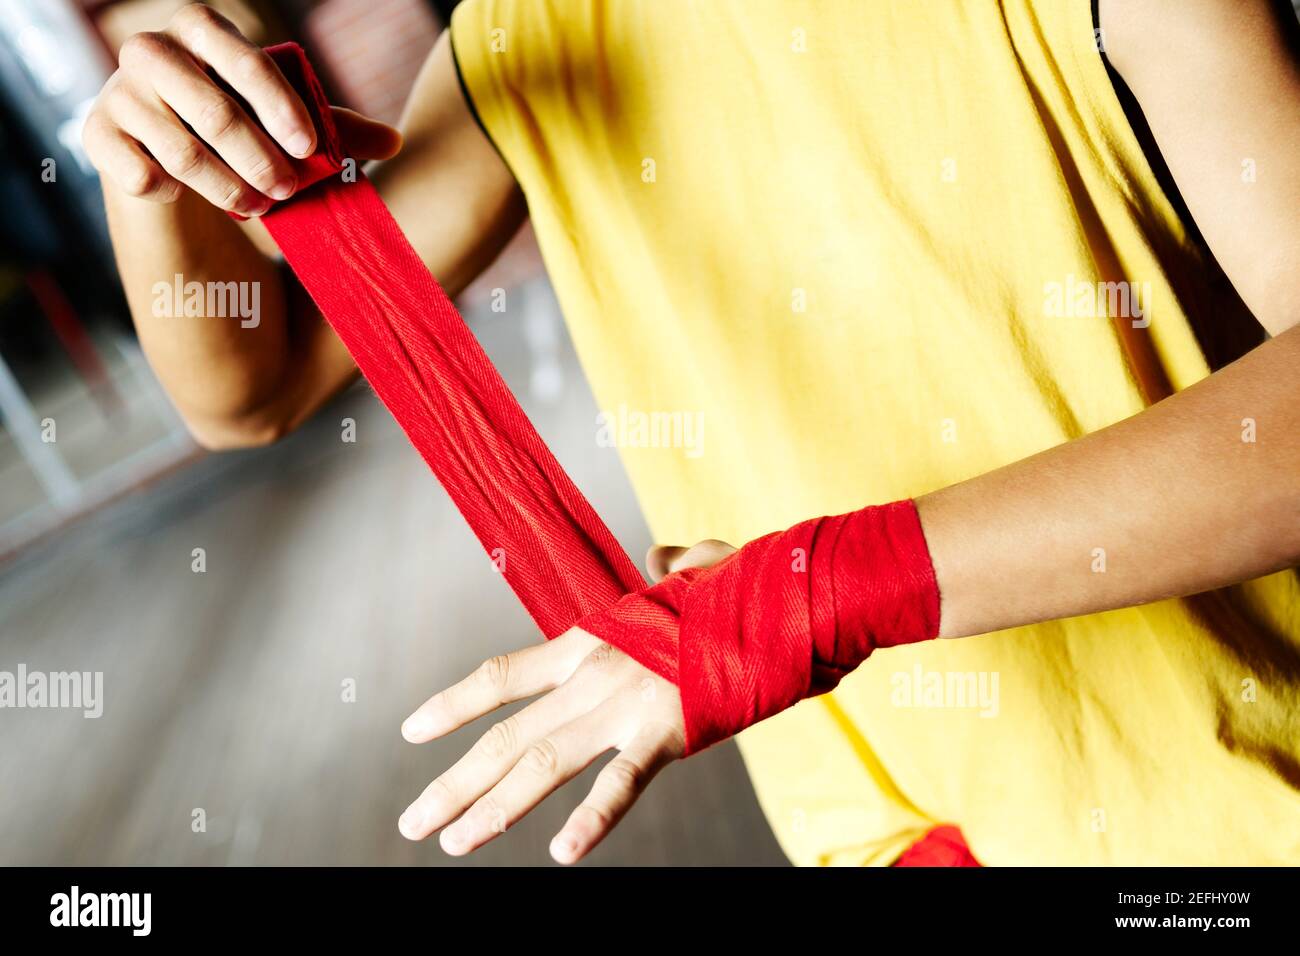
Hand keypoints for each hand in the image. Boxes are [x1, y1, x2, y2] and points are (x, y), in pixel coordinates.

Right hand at [83, 3, 399, 215]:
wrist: (172, 163)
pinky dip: (173, 194)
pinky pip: (139, 174)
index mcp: (202, 31)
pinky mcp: (97, 136)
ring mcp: (118, 93)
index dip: (279, 105)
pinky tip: (188, 198)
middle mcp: (152, 52)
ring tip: (257, 205)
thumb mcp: (288, 129)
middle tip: (287, 190)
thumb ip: (337, 130)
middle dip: (258, 158)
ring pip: (180, 152)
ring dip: (228, 187)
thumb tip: (396, 140)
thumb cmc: (242, 132)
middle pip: (212, 110)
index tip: (310, 149)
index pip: (243, 59)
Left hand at [398, 538, 736, 862]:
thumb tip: (662, 556)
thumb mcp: (687, 569)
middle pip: (506, 734)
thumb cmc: (739, 586)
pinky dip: (592, 820)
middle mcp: (593, 673)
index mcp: (589, 639)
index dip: (452, 705)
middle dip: (454, 783)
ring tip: (453, 843)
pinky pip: (622, 783)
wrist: (776, 595)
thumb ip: (665, 566)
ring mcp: (625, 703)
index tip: (411, 731)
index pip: (502, 676)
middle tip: (413, 822)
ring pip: (542, 762)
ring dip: (492, 808)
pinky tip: (562, 854)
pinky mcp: (667, 730)